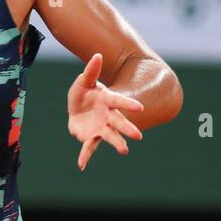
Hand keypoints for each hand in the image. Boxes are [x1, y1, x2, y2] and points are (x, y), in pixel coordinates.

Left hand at [67, 52, 144, 170]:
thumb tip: (97, 54)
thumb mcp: (84, 81)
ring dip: (117, 143)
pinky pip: (89, 147)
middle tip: (138, 136)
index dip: (129, 104)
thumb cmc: (85, 94)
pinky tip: (82, 165)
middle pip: (119, 122)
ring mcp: (101, 127)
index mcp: (108, 100)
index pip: (119, 102)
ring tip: (125, 151)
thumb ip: (91, 71)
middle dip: (128, 129)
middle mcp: (108, 116)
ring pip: (110, 136)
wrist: (79, 109)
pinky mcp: (92, 137)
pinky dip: (85, 156)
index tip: (140, 108)